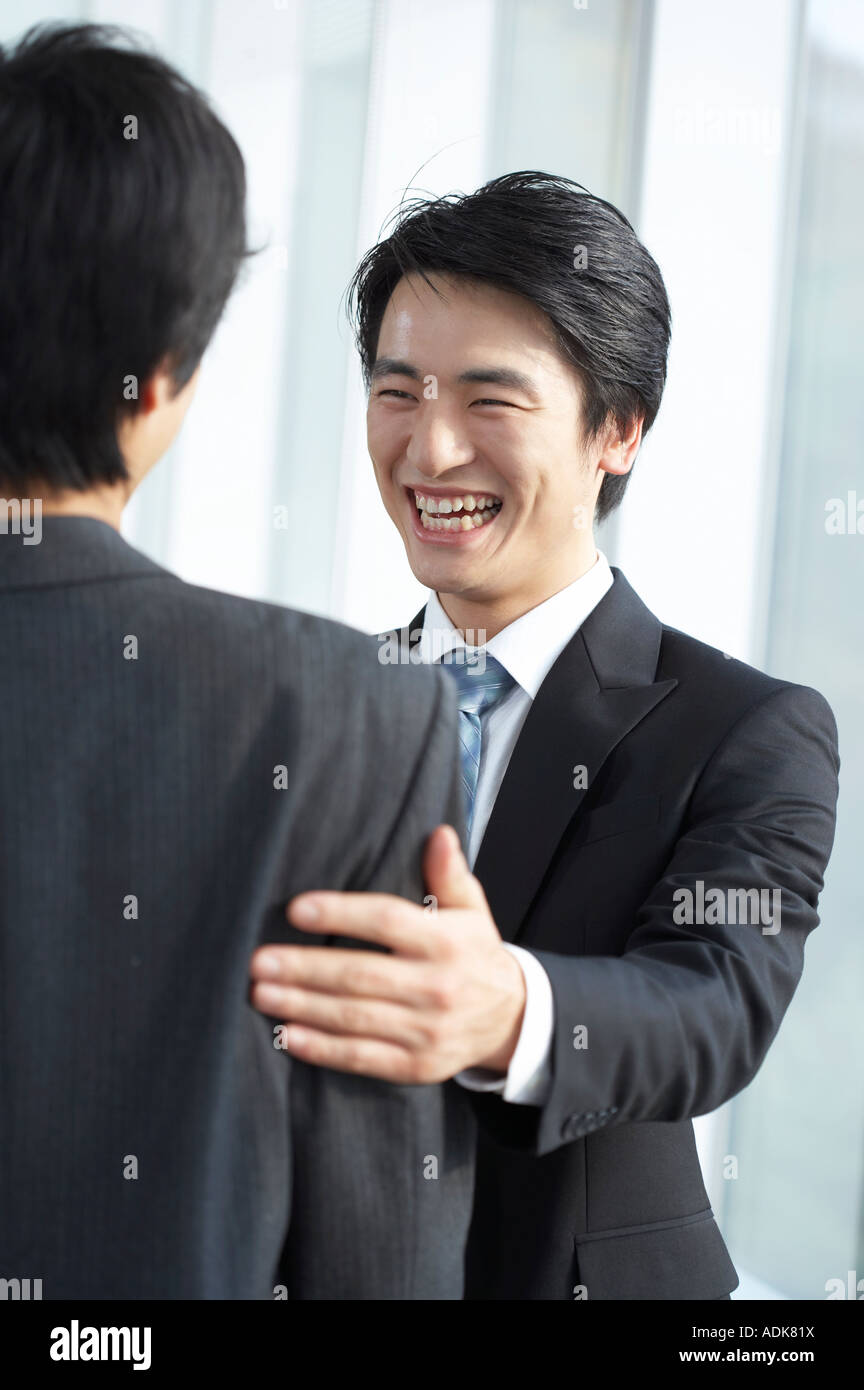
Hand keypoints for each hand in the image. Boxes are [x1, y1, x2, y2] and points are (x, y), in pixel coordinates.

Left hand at [249, 824, 525, 1082]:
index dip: (341, 913)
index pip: (387, 922)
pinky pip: (363, 1058)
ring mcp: (427, 1031)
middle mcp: (436, 987)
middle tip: (258, 960)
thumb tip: (439, 833)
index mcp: (446, 942)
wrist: (512, 1019)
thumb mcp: (471, 909)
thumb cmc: (474, 953)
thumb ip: (449, 873)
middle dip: (304, 968)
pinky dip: (323, 1049)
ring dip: (303, 1006)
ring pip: (354, 1017)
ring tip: (261, 992)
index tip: (296, 909)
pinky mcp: (417, 1066)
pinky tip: (289, 1036)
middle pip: (360, 975)